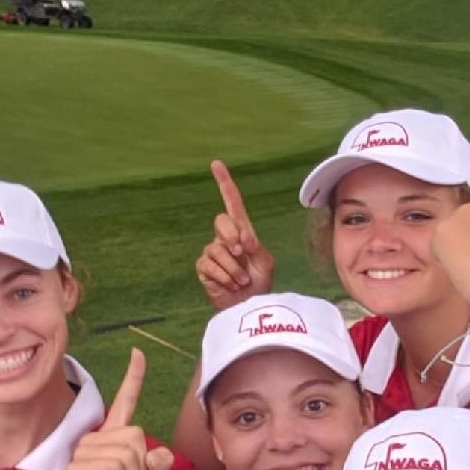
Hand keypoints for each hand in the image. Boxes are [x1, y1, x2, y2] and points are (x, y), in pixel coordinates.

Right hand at [64, 351, 174, 469]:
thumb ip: (158, 466)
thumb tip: (160, 454)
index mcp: (114, 436)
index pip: (124, 402)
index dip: (132, 378)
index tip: (138, 354)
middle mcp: (96, 438)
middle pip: (137, 435)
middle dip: (142, 466)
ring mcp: (84, 450)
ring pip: (128, 453)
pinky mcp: (78, 467)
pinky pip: (116, 466)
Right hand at [195, 161, 274, 310]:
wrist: (250, 306)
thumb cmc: (260, 282)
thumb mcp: (265, 261)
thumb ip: (255, 246)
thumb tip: (241, 238)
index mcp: (242, 231)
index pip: (232, 202)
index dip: (224, 183)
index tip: (216, 164)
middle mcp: (225, 238)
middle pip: (221, 221)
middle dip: (233, 236)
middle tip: (243, 254)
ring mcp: (212, 252)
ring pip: (217, 248)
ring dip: (234, 268)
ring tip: (242, 280)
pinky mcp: (204, 268)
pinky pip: (209, 264)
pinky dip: (224, 276)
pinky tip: (231, 285)